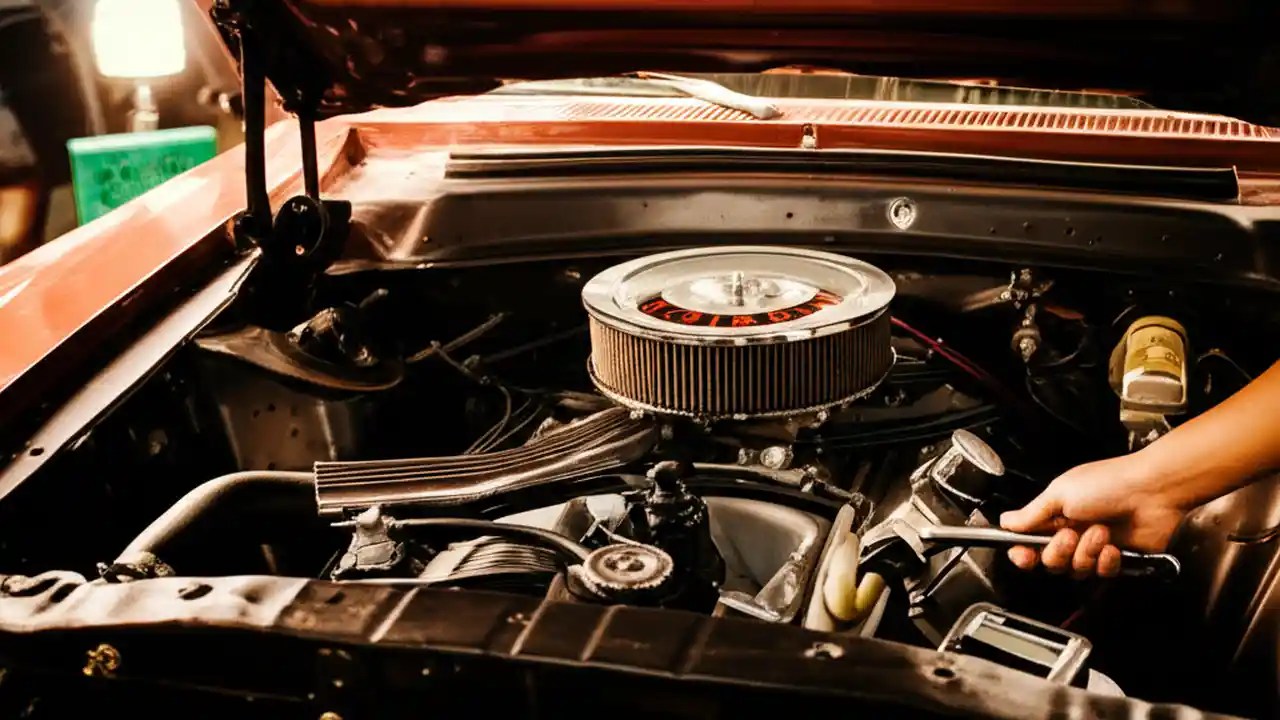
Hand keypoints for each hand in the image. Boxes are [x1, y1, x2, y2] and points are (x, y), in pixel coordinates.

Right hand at [999, 454, 1185, 577]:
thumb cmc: (1110, 483)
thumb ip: (1031, 514)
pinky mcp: (1116, 558)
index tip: (1023, 555)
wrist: (1153, 491)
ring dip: (1086, 553)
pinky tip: (1113, 546)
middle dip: (1058, 551)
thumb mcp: (1060, 493)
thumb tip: (1006, 521)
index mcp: (1054, 514)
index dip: (1023, 553)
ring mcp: (1093, 546)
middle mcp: (1071, 531)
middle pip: (1049, 561)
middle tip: (1070, 534)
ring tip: (1101, 532)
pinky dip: (1106, 561)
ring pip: (1075, 569)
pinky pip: (1101, 573)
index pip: (1027, 542)